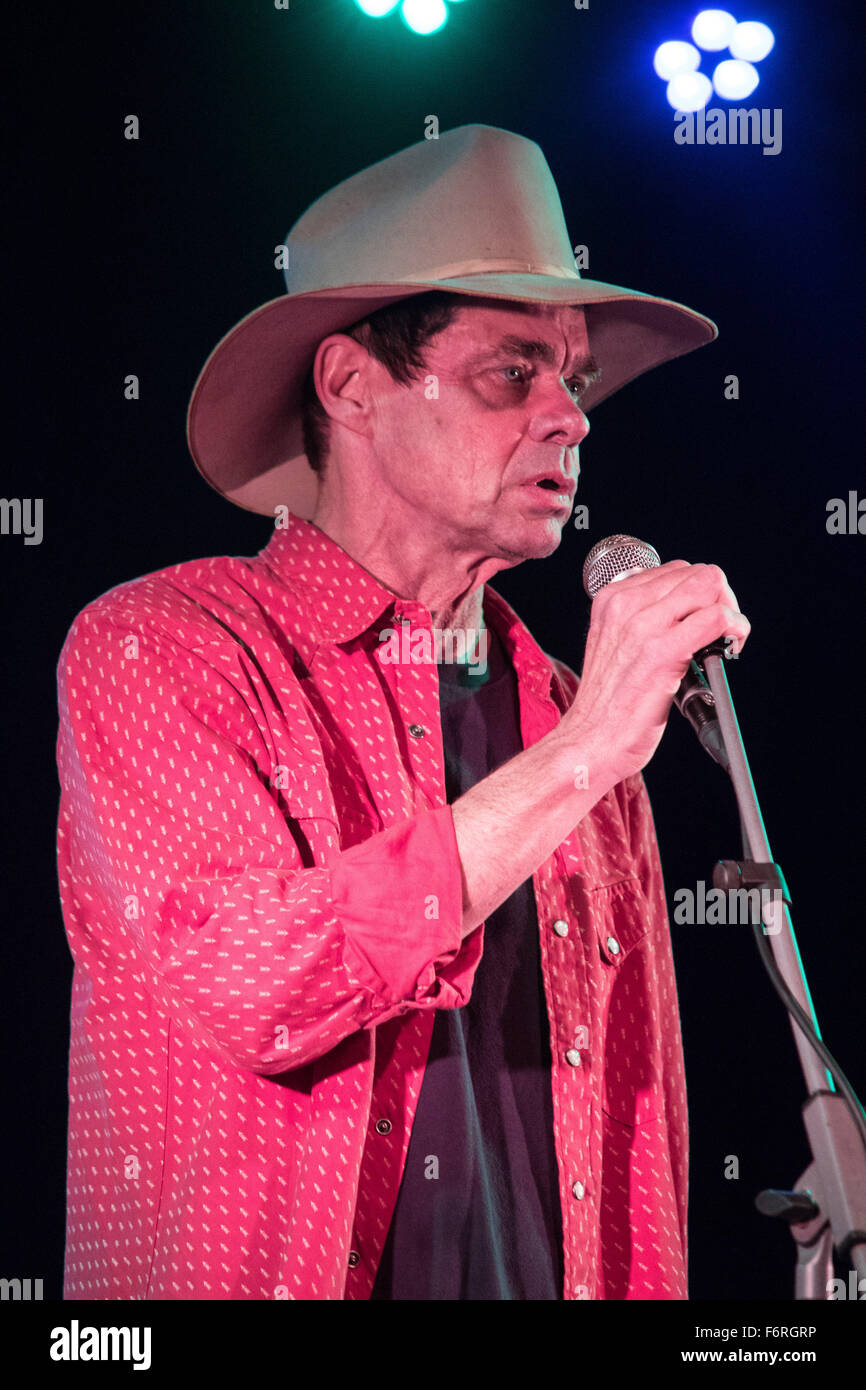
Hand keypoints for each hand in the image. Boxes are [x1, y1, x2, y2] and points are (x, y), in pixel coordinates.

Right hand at [559, 561, 750, 783]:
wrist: (589, 741)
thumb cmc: (608, 704)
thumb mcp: (616, 645)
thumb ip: (642, 620)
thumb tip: (687, 610)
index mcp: (611, 599)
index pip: (677, 570)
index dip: (701, 594)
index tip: (704, 621)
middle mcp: (624, 604)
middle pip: (698, 573)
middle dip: (721, 598)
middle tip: (721, 632)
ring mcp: (642, 625)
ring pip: (710, 585)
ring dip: (730, 611)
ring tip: (724, 641)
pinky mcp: (662, 651)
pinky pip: (716, 618)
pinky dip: (735, 628)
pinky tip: (731, 647)